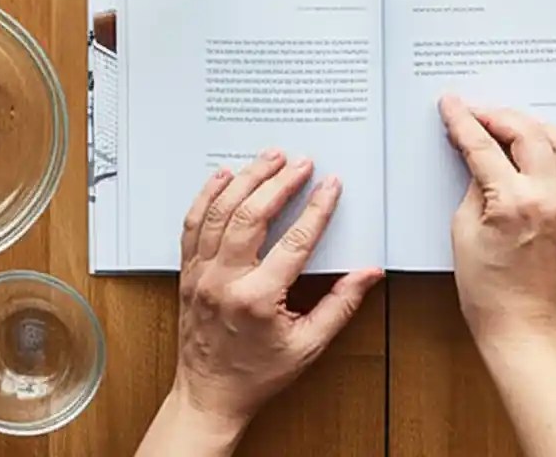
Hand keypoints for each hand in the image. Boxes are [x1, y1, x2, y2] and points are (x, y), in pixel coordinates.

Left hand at [166, 150, 383, 440]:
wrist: (209, 396)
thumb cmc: (257, 375)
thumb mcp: (308, 346)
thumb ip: (340, 305)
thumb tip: (367, 274)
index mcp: (257, 299)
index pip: (294, 241)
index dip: (317, 209)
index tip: (331, 186)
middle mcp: (224, 281)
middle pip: (252, 215)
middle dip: (279, 183)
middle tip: (300, 163)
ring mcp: (201, 274)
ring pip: (220, 212)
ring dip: (246, 180)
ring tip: (268, 159)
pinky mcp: (188, 273)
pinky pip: (193, 225)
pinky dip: (207, 196)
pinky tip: (223, 177)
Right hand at [438, 95, 555, 346]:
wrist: (518, 323)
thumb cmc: (487, 289)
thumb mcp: (463, 229)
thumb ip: (474, 184)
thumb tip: (477, 155)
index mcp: (515, 203)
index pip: (484, 147)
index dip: (464, 121)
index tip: (452, 105)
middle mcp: (548, 198)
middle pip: (526, 132)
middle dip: (496, 116)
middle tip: (474, 113)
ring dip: (531, 125)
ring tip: (506, 124)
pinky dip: (553, 145)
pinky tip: (534, 145)